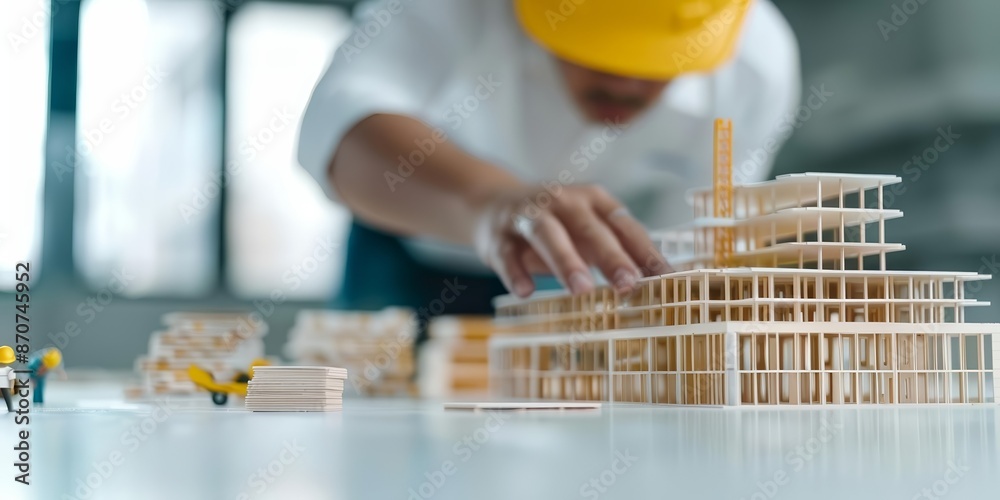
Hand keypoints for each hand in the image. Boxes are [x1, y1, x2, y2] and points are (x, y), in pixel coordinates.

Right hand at [472, 184, 672, 297]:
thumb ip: (621, 251)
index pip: (624, 225)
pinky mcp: (498, 235)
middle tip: (628, 284)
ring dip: (565, 260)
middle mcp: (562, 201)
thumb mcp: (589, 229)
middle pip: (589, 228)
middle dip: (610, 256)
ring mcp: (528, 215)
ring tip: (581, 290)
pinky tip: (526, 291)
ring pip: (547, 234)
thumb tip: (664, 281)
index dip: (644, 251)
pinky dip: (515, 272)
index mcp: (593, 200)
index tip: (665, 278)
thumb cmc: (556, 224)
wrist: (493, 204)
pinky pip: (506, 254)